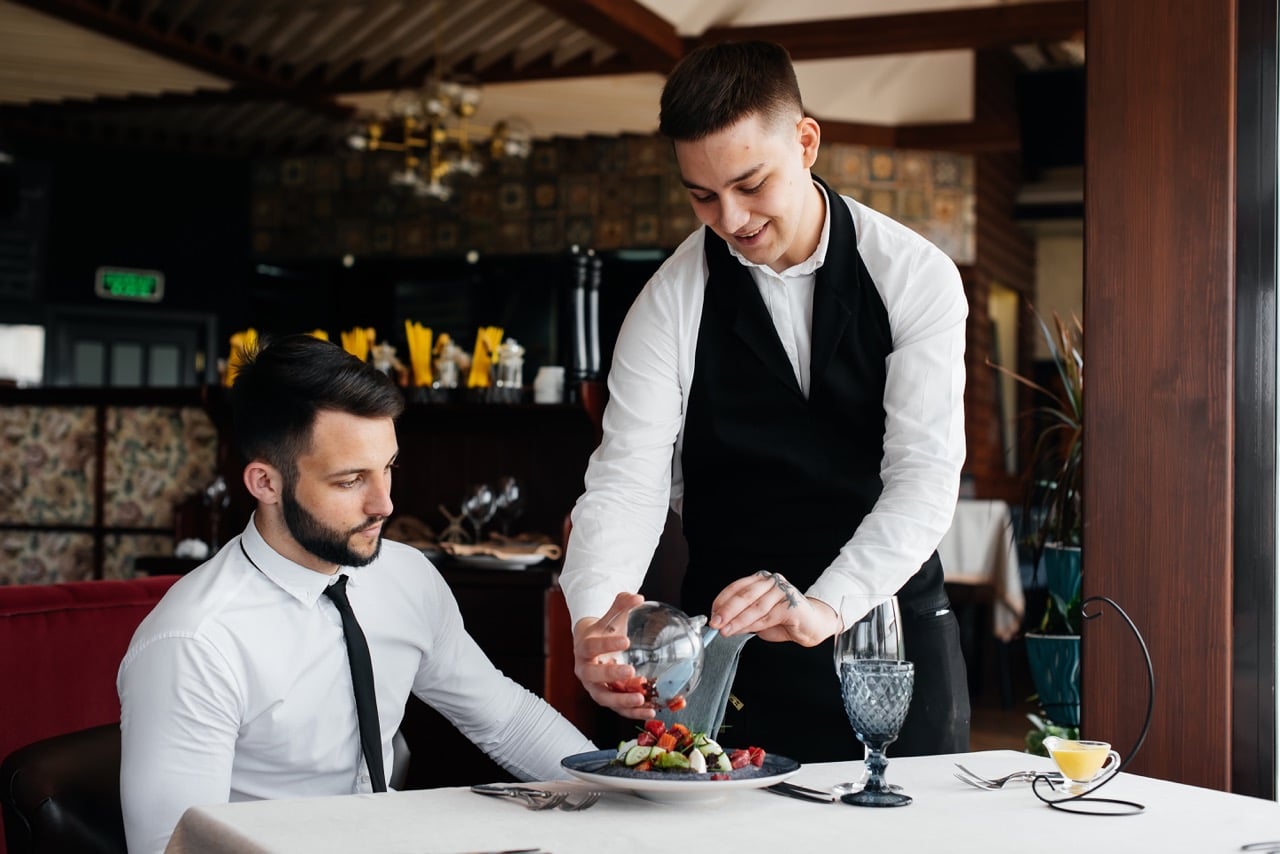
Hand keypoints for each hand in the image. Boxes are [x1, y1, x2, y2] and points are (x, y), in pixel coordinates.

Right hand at [572, 591, 654, 719]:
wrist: (589, 647)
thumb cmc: (601, 631)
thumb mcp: (609, 617)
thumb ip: (621, 605)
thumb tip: (638, 597)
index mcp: (583, 648)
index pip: (592, 647)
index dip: (607, 644)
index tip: (625, 641)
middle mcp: (585, 670)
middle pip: (594, 675)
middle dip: (611, 675)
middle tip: (630, 671)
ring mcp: (594, 687)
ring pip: (604, 697)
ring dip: (622, 701)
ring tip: (641, 699)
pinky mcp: (606, 699)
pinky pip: (617, 708)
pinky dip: (632, 712)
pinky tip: (650, 710)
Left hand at [709, 571, 841, 646]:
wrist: (812, 626)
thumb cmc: (784, 621)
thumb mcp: (757, 619)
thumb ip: (742, 618)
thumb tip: (722, 623)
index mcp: (760, 580)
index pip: (736, 587)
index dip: (721, 602)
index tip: (711, 615)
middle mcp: (771, 581)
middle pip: (744, 595)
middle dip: (726, 611)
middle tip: (715, 623)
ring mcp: (783, 591)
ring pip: (755, 606)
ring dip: (737, 620)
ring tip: (726, 630)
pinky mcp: (791, 604)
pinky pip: (768, 616)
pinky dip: (754, 625)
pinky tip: (744, 630)